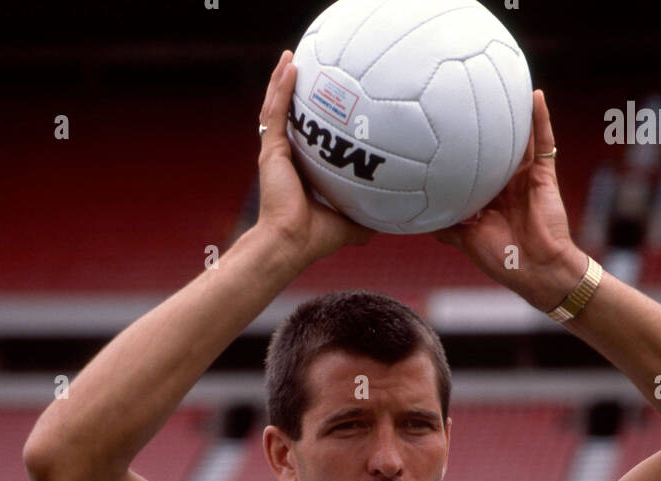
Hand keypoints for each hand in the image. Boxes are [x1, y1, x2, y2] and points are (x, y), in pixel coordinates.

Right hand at [256, 51, 372, 268]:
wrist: (292, 243)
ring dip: (282, 81)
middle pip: (287, 116)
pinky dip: (282, 88)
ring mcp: (275, 153)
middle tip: (299, 67)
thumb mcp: (349, 224)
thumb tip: (389, 221)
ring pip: (276, 107)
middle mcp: (285, 159)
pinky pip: (276, 112)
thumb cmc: (315, 239)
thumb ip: (365, 217)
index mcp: (299, 172)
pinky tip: (290, 66)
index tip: (320, 103)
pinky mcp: (271, 151)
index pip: (303, 138)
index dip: (308, 119)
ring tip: (289, 57)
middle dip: (290, 91)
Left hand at [432, 90, 587, 311]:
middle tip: (467, 96)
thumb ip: (446, 227)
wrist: (537, 269)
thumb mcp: (466, 240)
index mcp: (489, 198)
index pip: (474, 167)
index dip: (462, 151)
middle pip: (495, 148)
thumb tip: (415, 219)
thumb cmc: (502, 259)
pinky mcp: (544, 173)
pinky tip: (534, 95)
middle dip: (485, 125)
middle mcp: (507, 184)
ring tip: (502, 83)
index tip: (444, 130)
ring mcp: (526, 177)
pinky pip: (544, 141)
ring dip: (513, 113)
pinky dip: (541, 118)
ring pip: (519, 139)